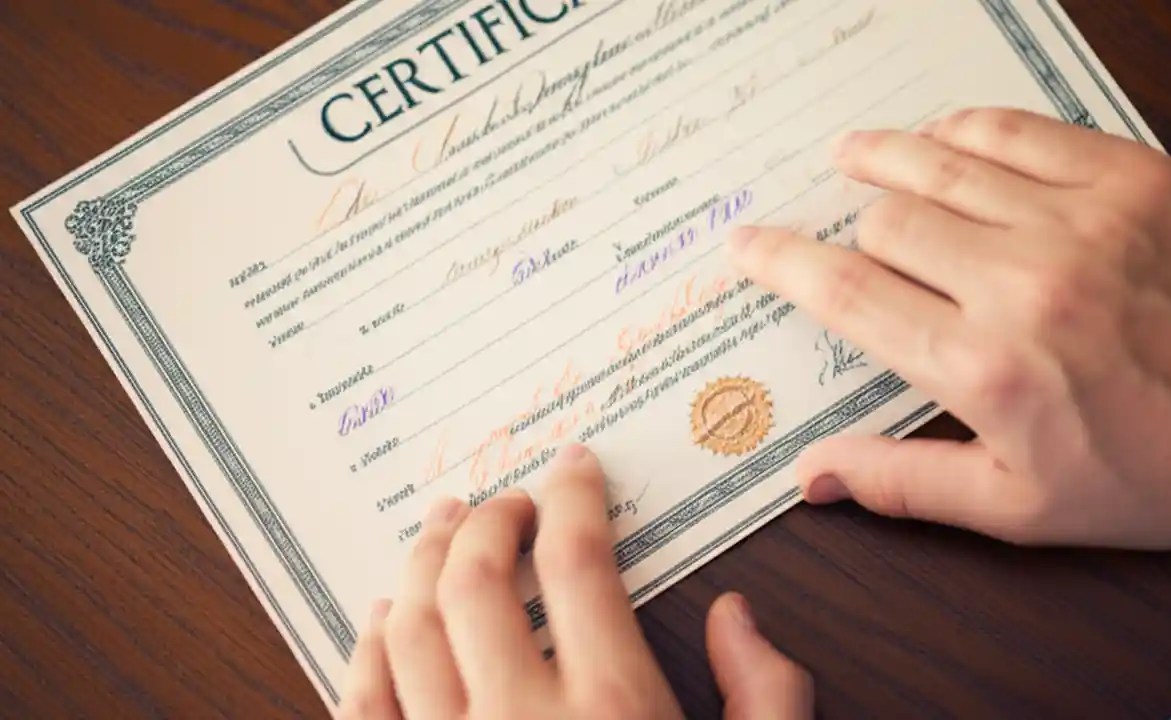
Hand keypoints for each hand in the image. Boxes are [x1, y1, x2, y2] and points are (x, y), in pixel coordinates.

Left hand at [338, 445, 811, 718]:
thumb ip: (768, 699)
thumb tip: (736, 616)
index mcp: (613, 716)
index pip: (579, 563)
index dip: (574, 496)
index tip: (576, 466)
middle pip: (477, 580)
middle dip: (489, 518)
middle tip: (507, 499)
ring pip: (408, 630)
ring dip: (421, 563)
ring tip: (441, 528)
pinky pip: (360, 709)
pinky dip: (364, 651)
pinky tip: (382, 620)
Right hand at [730, 108, 1170, 548]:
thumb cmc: (1154, 473)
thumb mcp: (1019, 505)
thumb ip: (903, 482)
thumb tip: (812, 475)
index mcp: (984, 368)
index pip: (846, 293)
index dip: (781, 263)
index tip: (749, 245)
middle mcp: (1020, 284)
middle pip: (884, 221)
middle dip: (847, 227)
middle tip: (833, 225)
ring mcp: (1077, 220)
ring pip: (938, 163)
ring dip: (883, 158)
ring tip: (856, 155)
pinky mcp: (1130, 179)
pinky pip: (1018, 130)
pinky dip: (966, 132)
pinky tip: (947, 143)